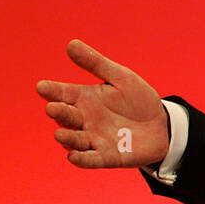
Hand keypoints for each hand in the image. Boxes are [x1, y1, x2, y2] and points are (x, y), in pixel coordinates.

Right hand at [36, 39, 169, 168]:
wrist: (162, 125)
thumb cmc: (138, 100)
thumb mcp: (120, 77)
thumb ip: (95, 63)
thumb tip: (71, 43)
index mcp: (84, 99)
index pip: (62, 93)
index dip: (51, 91)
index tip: (42, 87)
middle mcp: (84, 120)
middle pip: (66, 117)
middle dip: (59, 113)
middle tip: (54, 108)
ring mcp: (94, 139)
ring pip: (75, 140)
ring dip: (67, 138)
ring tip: (60, 134)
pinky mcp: (107, 157)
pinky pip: (91, 160)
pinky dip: (82, 159)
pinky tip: (73, 157)